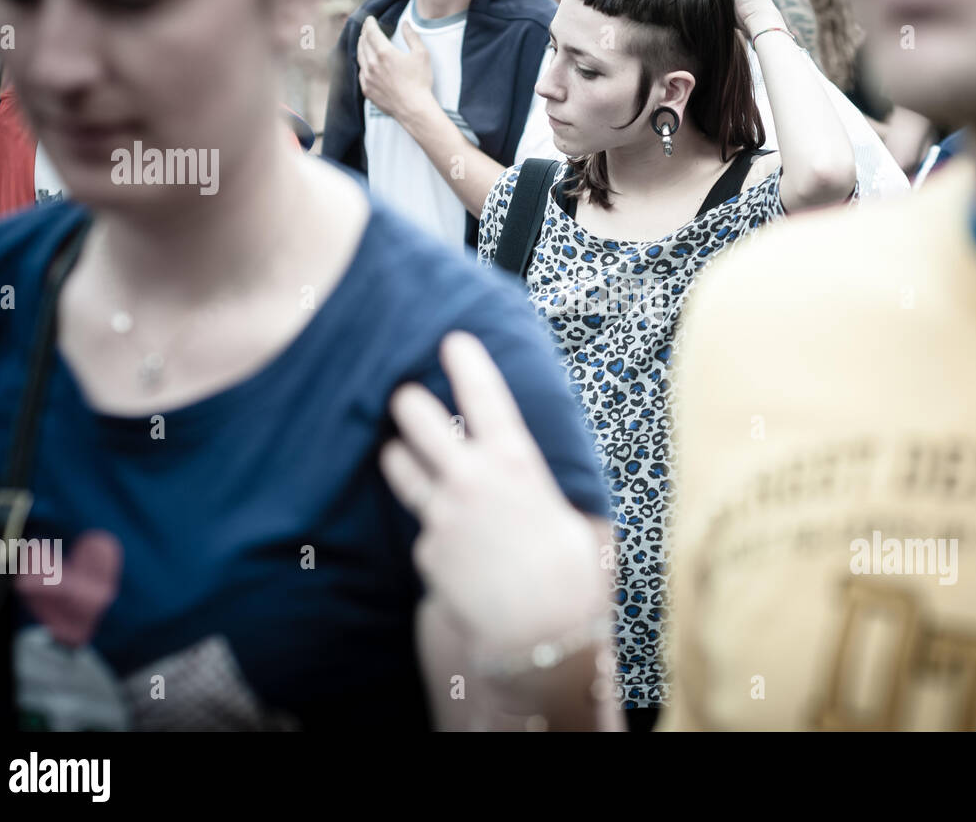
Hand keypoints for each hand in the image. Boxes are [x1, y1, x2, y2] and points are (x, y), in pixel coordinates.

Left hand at [357, 16, 435, 122]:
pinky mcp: (367, 90)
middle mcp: (372, 64)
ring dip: (361, 47)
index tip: (369, 18)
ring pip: (359, 57)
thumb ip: (412, 36)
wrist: (414, 109)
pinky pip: (361, 73)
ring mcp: (367, 78)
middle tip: (367, 29)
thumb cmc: (420, 82)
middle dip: (364, 33)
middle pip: (363, 42)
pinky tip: (366, 63)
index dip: (369, 23)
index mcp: (384, 52)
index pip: (371, 32)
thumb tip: (405, 24)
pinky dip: (363, 64)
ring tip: (364, 43)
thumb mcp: (421, 55)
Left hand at [381, 332, 604, 656]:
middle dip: (407, 400)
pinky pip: (424, 530)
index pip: (483, 393)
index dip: (464, 360)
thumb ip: (539, 484)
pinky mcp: (426, 552)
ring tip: (402, 451)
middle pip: (417, 417)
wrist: (543, 637)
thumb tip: (527, 474)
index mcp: (515, 460)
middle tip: (406, 395)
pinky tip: (458, 549)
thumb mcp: (573, 513)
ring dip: (401, 454)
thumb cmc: (574, 574)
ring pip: (401, 465)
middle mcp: (470, 479)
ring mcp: (441, 515)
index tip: (451, 339)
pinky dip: (434, 531)